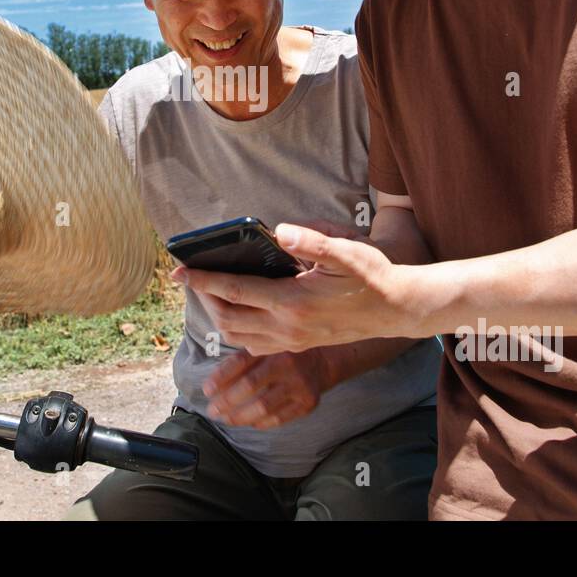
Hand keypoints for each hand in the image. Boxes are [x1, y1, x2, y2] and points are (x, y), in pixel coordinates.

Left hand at [175, 221, 421, 354]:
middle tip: (191, 278)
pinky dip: (237, 330)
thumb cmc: (373, 277)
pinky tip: (238, 310)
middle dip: (203, 298)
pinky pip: (254, 345)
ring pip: (238, 337)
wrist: (396, 310)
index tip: (180, 271)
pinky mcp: (298, 346)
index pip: (235, 291)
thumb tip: (278, 230)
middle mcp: (287, 327)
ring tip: (210, 291)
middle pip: (227, 319)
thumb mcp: (347, 252)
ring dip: (217, 316)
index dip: (203, 280)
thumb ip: (312, 241)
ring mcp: (292, 341)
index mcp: (293, 302)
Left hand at [202, 349, 330, 428]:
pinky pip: (279, 418)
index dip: (221, 377)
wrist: (322, 362)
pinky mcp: (308, 402)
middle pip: (251, 385)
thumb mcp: (264, 348)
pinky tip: (249, 422)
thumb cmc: (282, 354)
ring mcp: (299, 384)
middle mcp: (287, 363)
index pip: (241, 361)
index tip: (206, 390)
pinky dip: (260, 422)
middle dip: (227, 400)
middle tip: (212, 410)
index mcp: (272, 346)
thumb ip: (241, 360)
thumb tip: (212, 384)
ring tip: (225, 419)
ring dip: (240, 416)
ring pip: (263, 406)